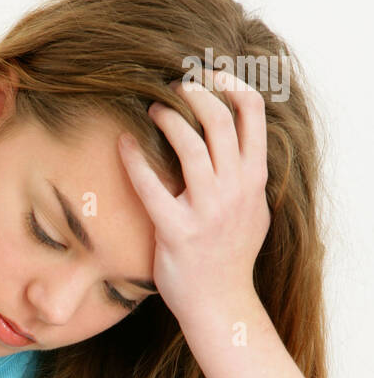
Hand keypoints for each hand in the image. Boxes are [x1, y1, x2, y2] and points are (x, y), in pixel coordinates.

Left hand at [117, 70, 271, 324]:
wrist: (219, 304)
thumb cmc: (230, 256)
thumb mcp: (254, 211)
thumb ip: (247, 177)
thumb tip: (238, 143)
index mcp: (254, 180)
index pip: (253, 114)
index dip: (231, 84)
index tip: (211, 73)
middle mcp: (235, 190)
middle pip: (220, 120)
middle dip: (196, 93)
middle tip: (174, 86)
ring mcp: (208, 211)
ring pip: (193, 146)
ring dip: (170, 118)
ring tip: (153, 109)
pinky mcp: (178, 232)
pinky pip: (152, 188)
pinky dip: (135, 161)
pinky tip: (124, 144)